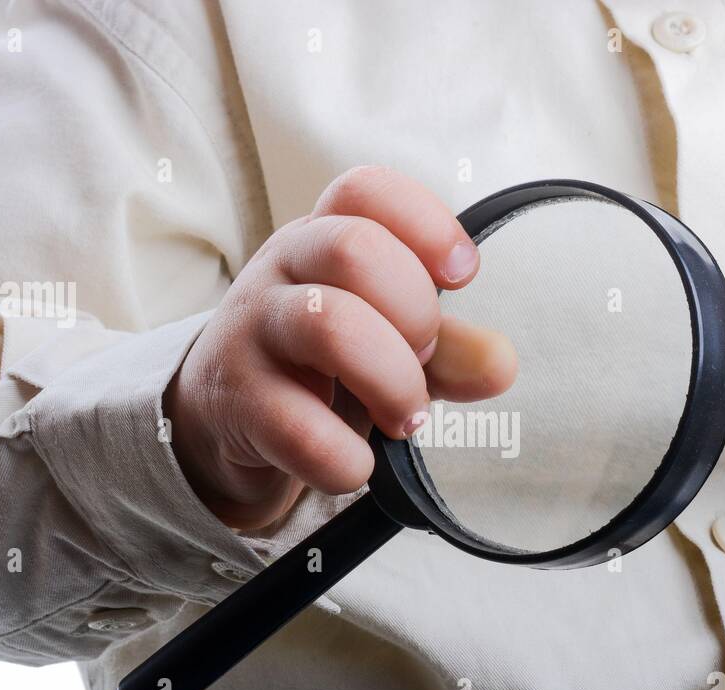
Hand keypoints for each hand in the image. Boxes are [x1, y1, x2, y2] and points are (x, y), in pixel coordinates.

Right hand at [166, 166, 517, 528]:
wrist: (224, 415)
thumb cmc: (319, 363)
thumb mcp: (387, 340)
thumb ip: (448, 348)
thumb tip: (501, 363)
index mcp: (322, 237)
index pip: (365, 190)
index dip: (427, 225)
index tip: (462, 277)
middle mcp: (280, 269)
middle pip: (356, 249)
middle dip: (416, 312)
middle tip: (423, 358)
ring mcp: (251, 331)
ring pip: (330, 326)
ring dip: (393, 381)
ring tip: (404, 417)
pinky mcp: (236, 401)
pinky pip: (301, 428)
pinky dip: (346, 457)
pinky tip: (355, 465)